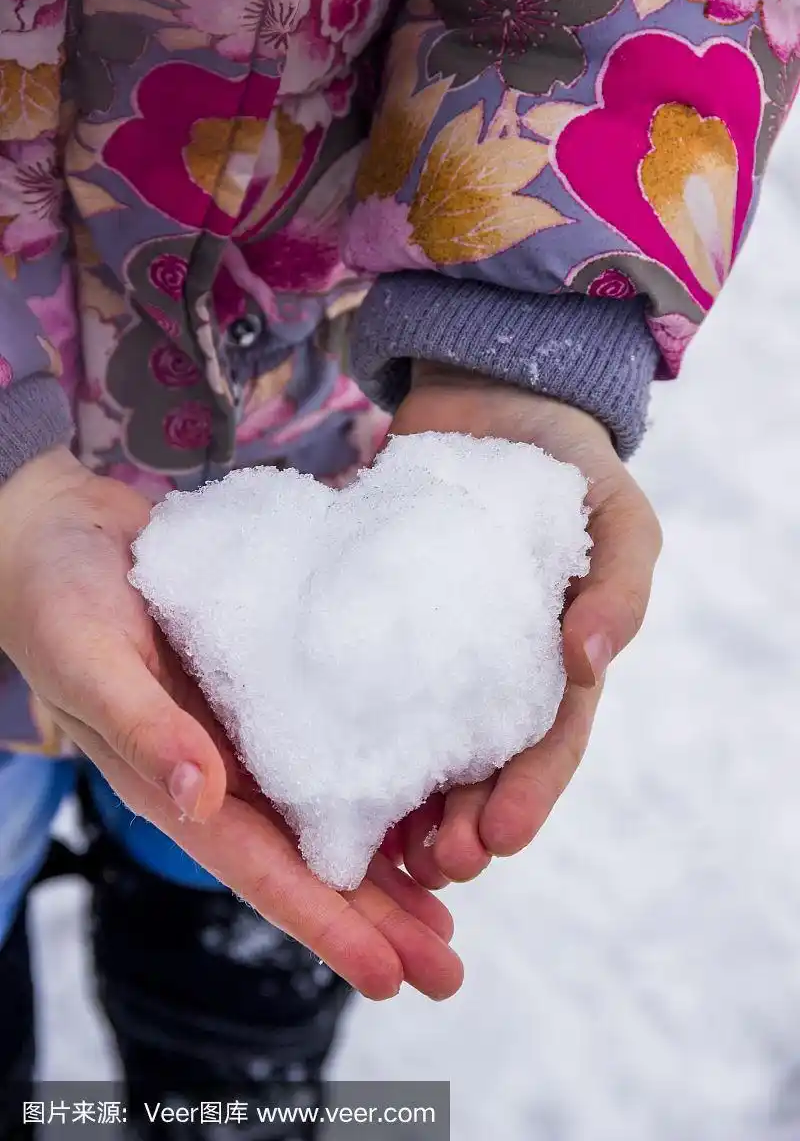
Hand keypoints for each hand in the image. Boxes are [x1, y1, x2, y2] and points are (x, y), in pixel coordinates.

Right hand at [0, 447, 462, 999]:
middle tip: (448, 973)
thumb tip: (202, 797)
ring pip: (328, 813)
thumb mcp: (87, 655)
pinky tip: (424, 800)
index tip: (388, 974)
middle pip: (307, 860)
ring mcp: (248, 730)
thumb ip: (139, 725)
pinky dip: (378, 778)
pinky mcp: (269, 682)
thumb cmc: (57, 595)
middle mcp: (220, 770)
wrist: (63, 530)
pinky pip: (333, 740)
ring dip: (387, 866)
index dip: (322, 923)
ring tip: (449, 913)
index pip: (258, 867)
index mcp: (173, 781)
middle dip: (376, 919)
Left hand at [388, 362, 661, 886]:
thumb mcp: (620, 518)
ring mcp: (432, 646)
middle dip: (461, 821)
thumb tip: (592, 658)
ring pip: (418, 738)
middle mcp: (492, 670)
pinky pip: (362, 675)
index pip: (548, 743)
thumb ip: (618, 584)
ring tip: (382, 847)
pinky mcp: (379, 614)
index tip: (500, 839)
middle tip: (434, 866)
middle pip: (479, 762)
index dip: (529, 794)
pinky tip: (323, 758)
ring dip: (404, 798)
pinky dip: (350, 722)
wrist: (496, 399)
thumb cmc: (571, 467)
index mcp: (555, 663)